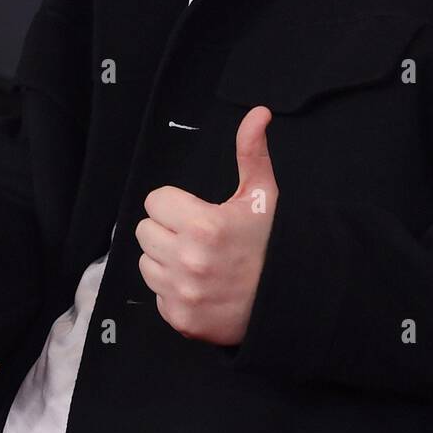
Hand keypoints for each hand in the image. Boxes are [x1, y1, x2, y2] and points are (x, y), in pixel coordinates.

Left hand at [135, 106, 278, 345]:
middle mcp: (188, 261)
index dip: (175, 204)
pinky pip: (156, 295)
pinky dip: (172, 291)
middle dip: (168, 230)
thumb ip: (251, 152)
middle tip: (197, 237)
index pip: (155, 201)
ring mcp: (182, 293)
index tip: (196, 213)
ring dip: (166, 260)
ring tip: (198, 261)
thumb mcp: (263, 195)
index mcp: (204, 225)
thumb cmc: (272, 244)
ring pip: (146, 263)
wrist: (288, 300)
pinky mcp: (179, 319)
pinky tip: (199, 286)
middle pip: (144, 230)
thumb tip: (257, 113)